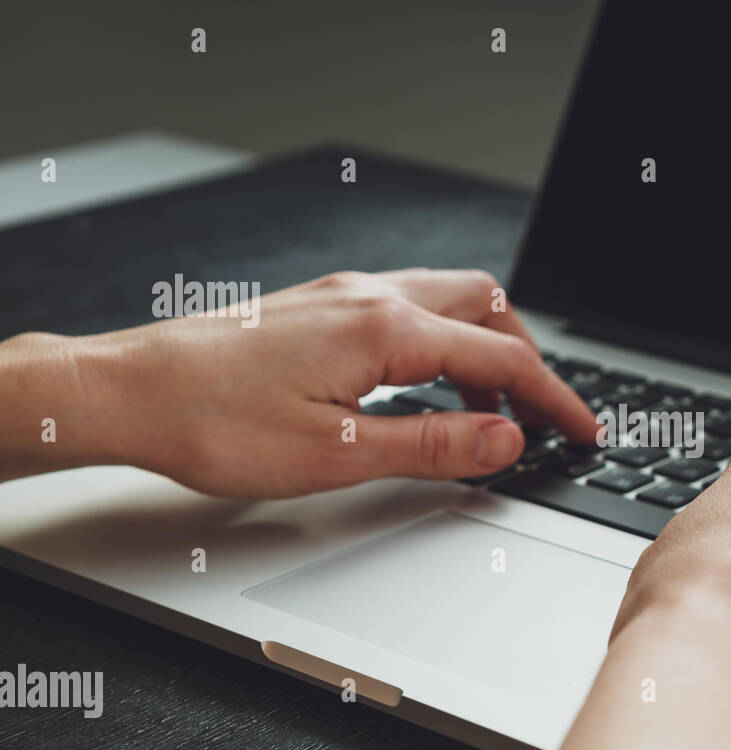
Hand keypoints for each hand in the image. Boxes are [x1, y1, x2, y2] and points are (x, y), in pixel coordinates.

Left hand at [0, 269, 598, 494]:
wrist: (129, 391)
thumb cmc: (214, 422)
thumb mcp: (337, 453)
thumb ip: (434, 445)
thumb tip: (506, 439)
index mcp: (385, 330)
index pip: (501, 360)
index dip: (554, 400)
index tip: (582, 431)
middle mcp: (371, 296)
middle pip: (487, 307)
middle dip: (526, 358)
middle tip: (538, 413)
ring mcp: (345, 294)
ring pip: (448, 300)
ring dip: (483, 347)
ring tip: (484, 410)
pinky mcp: (322, 305)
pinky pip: (409, 307)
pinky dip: (442, 342)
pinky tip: (424, 386)